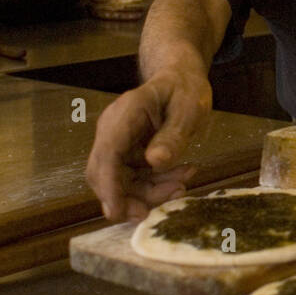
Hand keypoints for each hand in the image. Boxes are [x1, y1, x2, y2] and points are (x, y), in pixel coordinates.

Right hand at [84, 69, 211, 221]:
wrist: (181, 81)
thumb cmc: (184, 89)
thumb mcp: (189, 109)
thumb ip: (174, 134)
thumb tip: (156, 161)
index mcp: (125, 113)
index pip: (107, 153)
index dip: (109, 186)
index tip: (116, 213)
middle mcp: (113, 130)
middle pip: (106, 173)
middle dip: (131, 197)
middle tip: (164, 204)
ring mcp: (118, 144)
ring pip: (121, 182)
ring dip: (150, 192)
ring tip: (182, 183)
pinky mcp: (127, 155)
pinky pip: (134, 179)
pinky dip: (155, 185)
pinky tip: (180, 178)